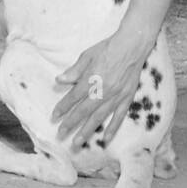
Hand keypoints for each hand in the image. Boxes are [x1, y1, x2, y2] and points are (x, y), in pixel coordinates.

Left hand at [51, 31, 149, 145]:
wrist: (132, 45)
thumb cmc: (108, 48)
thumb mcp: (87, 55)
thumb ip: (74, 70)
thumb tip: (60, 80)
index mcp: (91, 79)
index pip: (73, 97)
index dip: (62, 107)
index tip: (54, 116)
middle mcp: (102, 90)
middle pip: (83, 111)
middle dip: (70, 123)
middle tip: (60, 134)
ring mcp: (115, 96)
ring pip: (99, 117)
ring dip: (87, 130)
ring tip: (77, 142)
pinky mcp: (127, 97)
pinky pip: (119, 116)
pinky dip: (112, 128)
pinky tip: (105, 138)